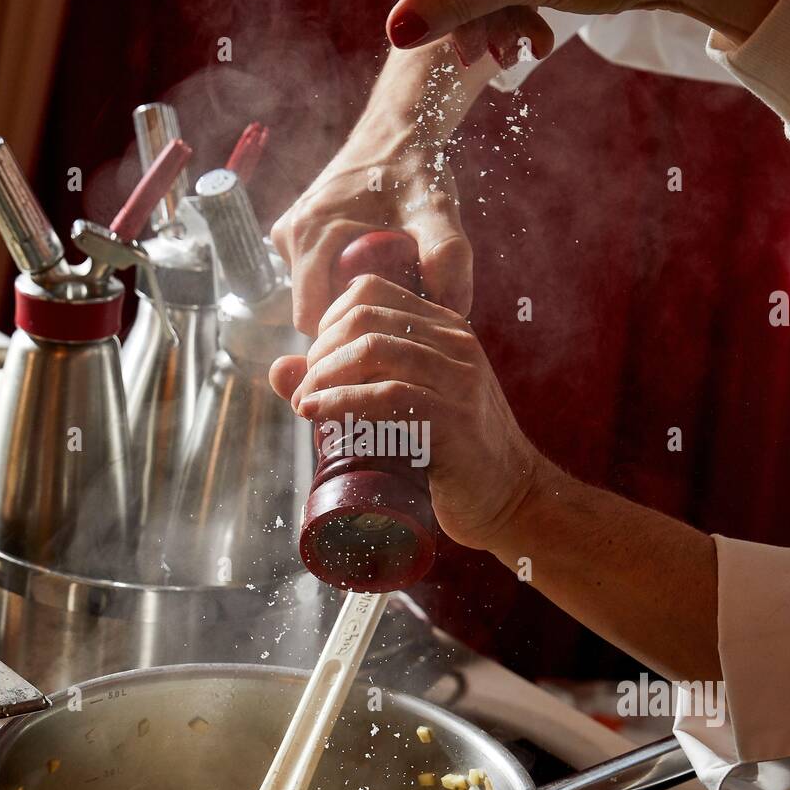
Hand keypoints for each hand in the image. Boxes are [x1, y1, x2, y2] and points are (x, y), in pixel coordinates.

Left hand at [269, 274, 541, 554]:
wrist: (511, 498)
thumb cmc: (448, 454)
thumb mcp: (398, 407)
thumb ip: (341, 383)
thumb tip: (278, 370)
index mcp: (444, 328)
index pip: (369, 290)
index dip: (327, 321)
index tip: (314, 364)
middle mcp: (455, 343)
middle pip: (364, 317)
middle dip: (320, 352)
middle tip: (306, 390)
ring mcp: (459, 379)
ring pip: (373, 350)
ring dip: (324, 377)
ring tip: (306, 405)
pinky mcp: (454, 420)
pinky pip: (388, 395)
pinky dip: (343, 401)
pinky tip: (318, 414)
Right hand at [271, 133, 471, 335]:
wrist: (397, 128)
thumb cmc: (414, 168)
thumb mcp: (436, 210)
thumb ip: (448, 256)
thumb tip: (453, 311)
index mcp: (310, 233)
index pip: (312, 317)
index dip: (346, 332)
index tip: (385, 325)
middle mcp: (289, 234)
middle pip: (312, 308)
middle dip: (349, 316)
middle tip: (397, 303)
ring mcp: (288, 232)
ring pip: (313, 292)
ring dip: (345, 296)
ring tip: (390, 281)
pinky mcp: (294, 230)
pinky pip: (313, 273)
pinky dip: (340, 278)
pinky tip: (374, 267)